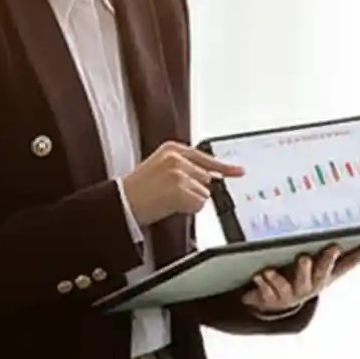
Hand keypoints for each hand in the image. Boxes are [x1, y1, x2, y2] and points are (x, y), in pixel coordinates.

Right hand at [122, 141, 243, 226]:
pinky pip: (198, 205)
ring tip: (167, 199)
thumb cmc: (139, 190)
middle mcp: (177, 158)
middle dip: (194, 190)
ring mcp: (179, 173)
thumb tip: (214, 176)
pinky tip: (170, 206)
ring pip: (204, 193)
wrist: (120, 203)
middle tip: (170, 195)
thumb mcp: (161, 168)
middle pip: (207, 179)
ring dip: (190, 201)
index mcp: (172, 149)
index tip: (240, 171)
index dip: (224, 166)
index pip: (205, 158)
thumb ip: (187, 168)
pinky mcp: (180, 189)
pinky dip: (188, 209)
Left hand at [241, 239, 359, 312]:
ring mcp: (292, 293)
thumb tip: (353, 220)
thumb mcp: (315, 263)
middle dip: (328, 261)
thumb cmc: (298, 275)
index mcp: (326, 275)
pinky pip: (267, 290)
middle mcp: (312, 285)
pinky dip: (265, 282)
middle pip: (322, 273)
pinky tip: (261, 273)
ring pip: (292, 284)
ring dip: (293, 273)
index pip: (350, 261)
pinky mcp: (271, 297)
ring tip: (294, 261)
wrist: (273, 305)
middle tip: (333, 247)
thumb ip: (331, 247)